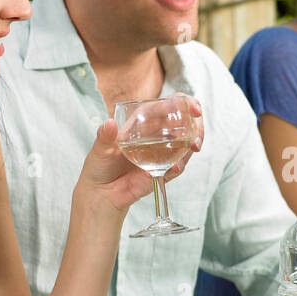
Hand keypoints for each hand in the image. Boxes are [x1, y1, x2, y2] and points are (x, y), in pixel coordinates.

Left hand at [80, 98, 203, 213]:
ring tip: (193, 146)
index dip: (184, 103)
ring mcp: (162, 154)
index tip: (193, 107)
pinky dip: (179, 165)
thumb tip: (109, 124)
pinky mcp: (163, 171)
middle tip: (197, 129)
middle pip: (185, 124)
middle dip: (196, 125)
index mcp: (143, 122)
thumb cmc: (99, 165)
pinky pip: (177, 167)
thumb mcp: (100, 148)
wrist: (102, 193)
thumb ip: (104, 137)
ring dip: (193, 144)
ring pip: (186, 144)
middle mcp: (156, 135)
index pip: (168, 106)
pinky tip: (175, 166)